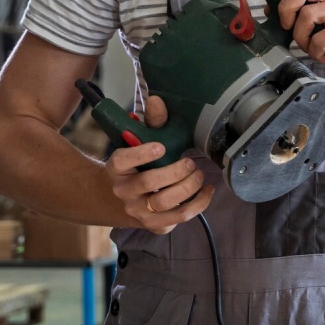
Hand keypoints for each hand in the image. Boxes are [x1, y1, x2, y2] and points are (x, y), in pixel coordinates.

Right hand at [104, 95, 214, 233]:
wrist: (121, 201)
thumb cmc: (138, 166)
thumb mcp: (140, 143)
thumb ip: (152, 123)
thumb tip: (157, 100)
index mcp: (116, 168)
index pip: (122, 160)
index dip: (141, 153)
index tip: (161, 146)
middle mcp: (124, 191)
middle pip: (148, 183)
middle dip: (174, 171)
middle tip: (190, 162)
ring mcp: (138, 211)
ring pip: (164, 204)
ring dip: (188, 188)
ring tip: (199, 175)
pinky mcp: (154, 225)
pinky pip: (178, 218)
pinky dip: (198, 204)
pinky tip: (208, 190)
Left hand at [262, 0, 324, 85]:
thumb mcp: (318, 20)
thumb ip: (298, 8)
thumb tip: (269, 6)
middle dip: (285, 8)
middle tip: (286, 26)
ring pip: (306, 14)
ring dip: (301, 36)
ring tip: (311, 45)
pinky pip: (317, 38)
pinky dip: (314, 51)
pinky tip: (324, 54)